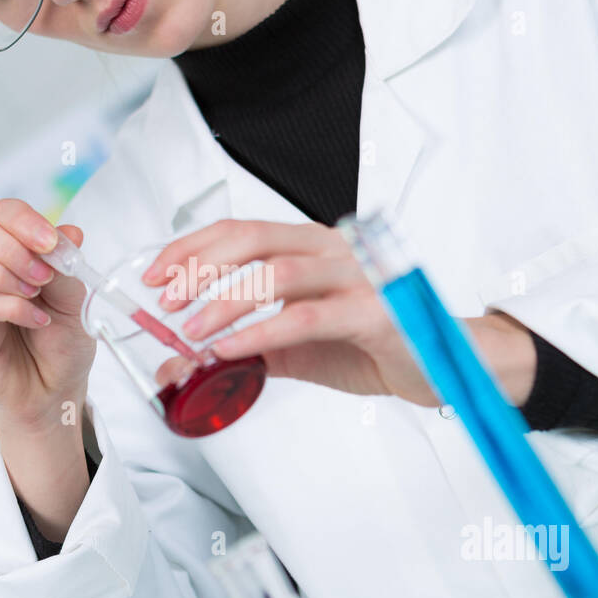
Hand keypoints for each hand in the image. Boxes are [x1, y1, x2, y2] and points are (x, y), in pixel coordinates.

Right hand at [0, 200, 96, 425]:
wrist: (58, 389)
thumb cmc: (64, 342)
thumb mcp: (77, 298)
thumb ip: (66, 265)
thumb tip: (68, 231)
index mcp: (16, 251)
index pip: (2, 213)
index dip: (23, 220)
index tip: (51, 243)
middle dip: (10, 244)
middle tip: (43, 274)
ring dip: (0, 271)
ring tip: (34, 293)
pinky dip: (10, 307)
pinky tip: (36, 320)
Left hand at [142, 219, 537, 406]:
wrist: (444, 365)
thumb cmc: (372, 345)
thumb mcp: (295, 348)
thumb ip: (243, 350)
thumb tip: (180, 366)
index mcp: (309, 246)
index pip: (239, 232)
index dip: (190, 248)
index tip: (153, 275)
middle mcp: (330, 249)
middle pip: (251, 240)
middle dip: (198, 266)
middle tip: (163, 300)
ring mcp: (354, 276)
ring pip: (276, 273)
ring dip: (225, 300)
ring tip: (189, 329)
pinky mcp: (373, 312)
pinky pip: (307, 317)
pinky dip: (261, 331)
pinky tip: (229, 348)